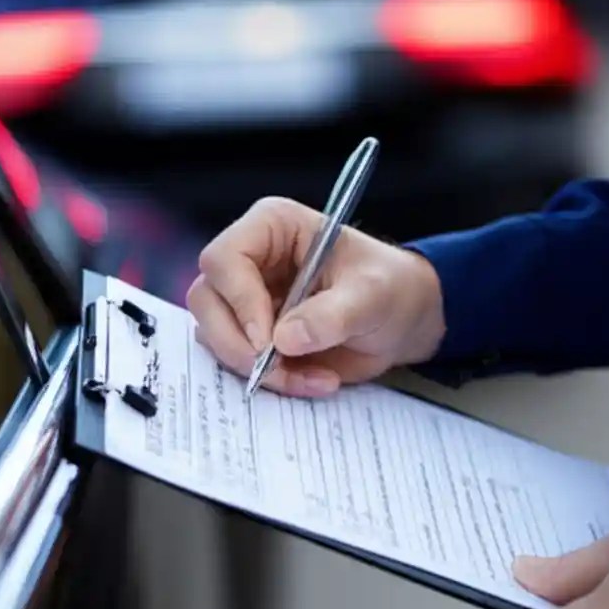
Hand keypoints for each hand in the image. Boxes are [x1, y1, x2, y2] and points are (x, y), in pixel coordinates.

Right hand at [187, 196, 445, 397]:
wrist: (402, 320)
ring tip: (311, 377)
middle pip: (207, 300)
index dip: (239, 301)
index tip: (269, 341)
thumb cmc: (390, 288)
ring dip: (255, 368)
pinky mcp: (252, 335)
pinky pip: (237, 362)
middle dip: (238, 344)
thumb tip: (286, 339)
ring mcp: (245, 299)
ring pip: (214, 336)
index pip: (225, 259)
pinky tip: (312, 381)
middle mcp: (249, 260)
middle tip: (276, 369)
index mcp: (272, 227)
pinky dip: (270, 381)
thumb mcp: (372, 296)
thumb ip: (332, 315)